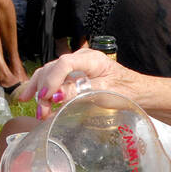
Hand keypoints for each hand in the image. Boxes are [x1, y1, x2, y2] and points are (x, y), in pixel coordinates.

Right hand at [17, 47, 142, 118]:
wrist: (137, 92)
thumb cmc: (126, 91)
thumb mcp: (105, 92)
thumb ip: (80, 92)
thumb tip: (57, 96)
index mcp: (90, 58)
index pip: (64, 63)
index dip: (52, 80)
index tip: (46, 98)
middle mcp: (80, 59)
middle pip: (53, 69)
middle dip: (43, 90)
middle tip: (41, 112)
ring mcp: (76, 66)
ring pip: (49, 73)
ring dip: (40, 91)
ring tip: (38, 111)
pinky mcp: (73, 75)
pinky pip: (54, 79)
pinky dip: (43, 89)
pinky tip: (32, 97)